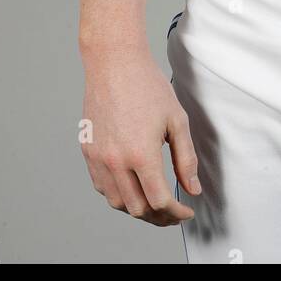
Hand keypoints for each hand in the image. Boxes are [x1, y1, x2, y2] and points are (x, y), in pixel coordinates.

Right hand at [80, 42, 199, 225]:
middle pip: (137, 209)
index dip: (176, 213)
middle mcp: (116, 161)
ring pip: (117, 202)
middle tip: (172, 212)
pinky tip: (132, 186)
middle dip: (158, 217)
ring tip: (153, 202)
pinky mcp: (88, 152)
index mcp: (141, 154)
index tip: (186, 212)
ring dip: (137, 208)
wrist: (114, 63)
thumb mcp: (176, 120)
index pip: (160, 201)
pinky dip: (118, 194)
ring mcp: (98, 158)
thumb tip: (192, 188)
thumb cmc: (146, 85)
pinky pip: (102, 187)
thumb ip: (186, 159)